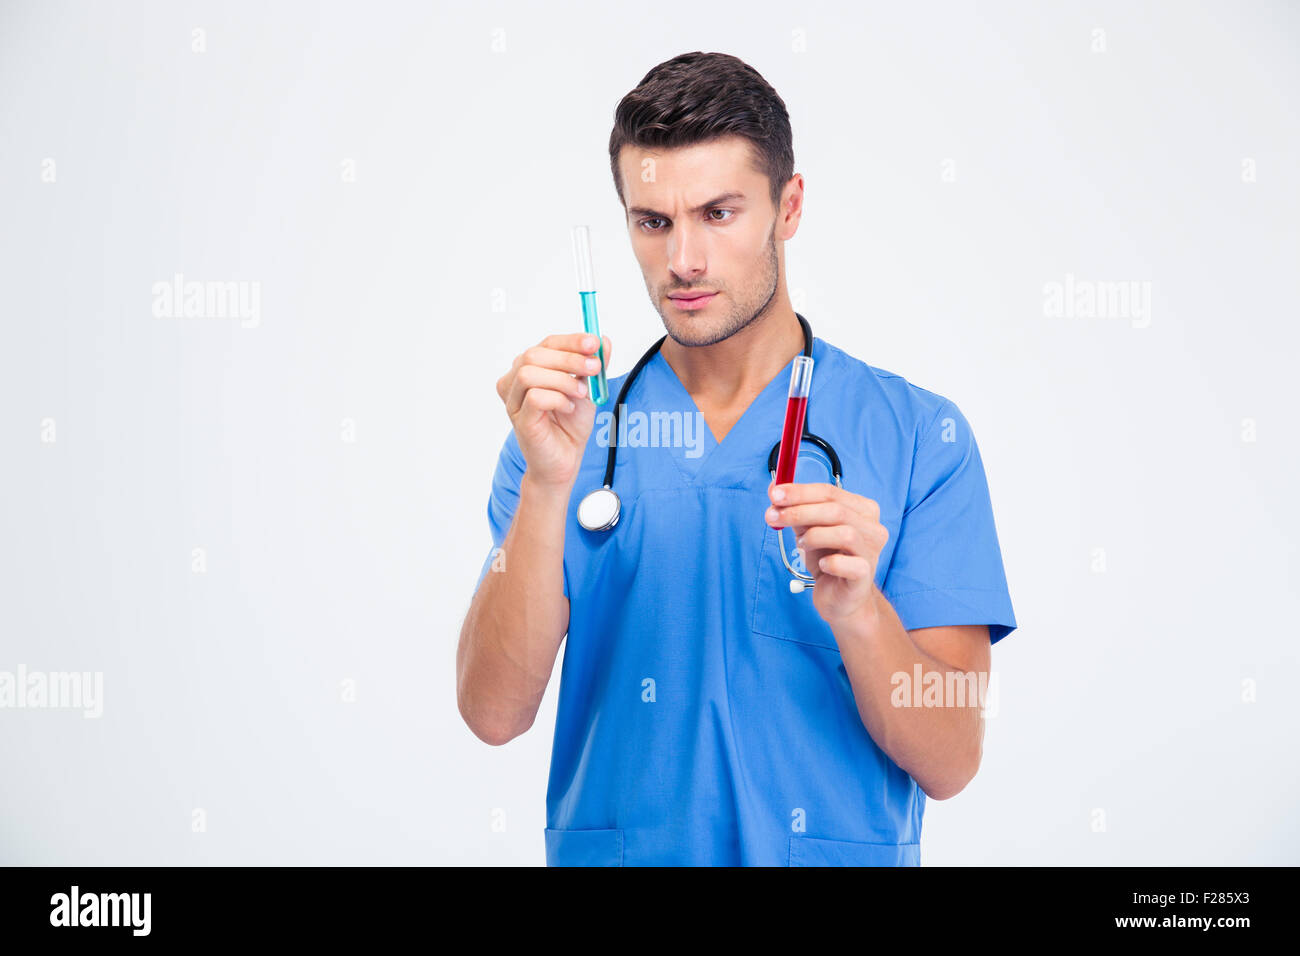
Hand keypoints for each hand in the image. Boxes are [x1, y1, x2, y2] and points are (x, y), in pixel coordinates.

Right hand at [496, 333, 611, 489]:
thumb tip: (604, 341)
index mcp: (530, 369)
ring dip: (562, 380)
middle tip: (594, 368)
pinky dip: (558, 399)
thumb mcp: (588, 389)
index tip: (594, 343)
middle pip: (534, 354)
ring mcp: (514, 401)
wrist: (565, 461)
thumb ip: (593, 366)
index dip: (571, 341)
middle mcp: (515, 382)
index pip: (546, 344)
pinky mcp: (520, 420)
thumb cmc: (570, 426)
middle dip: (569, 358)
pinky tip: (569, 408)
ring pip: (529, 373)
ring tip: (580, 394)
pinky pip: (535, 397)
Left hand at [765, 481, 887, 627]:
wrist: (840, 599)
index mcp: (861, 509)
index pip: (830, 492)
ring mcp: (871, 551)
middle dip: (799, 511)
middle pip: (836, 510)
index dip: (800, 492)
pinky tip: (822, 564)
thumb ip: (795, 508)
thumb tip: (773, 488)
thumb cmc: (827, 558)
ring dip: (814, 536)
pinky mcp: (866, 575)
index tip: (774, 495)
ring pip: (845, 533)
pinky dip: (830, 562)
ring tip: (802, 544)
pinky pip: (849, 564)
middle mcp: (872, 527)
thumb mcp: (808, 529)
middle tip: (772, 516)